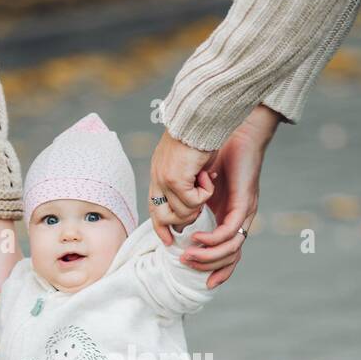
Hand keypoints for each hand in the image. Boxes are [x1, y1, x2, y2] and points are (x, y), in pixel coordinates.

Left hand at [149, 130, 216, 244]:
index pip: (154, 209)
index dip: (161, 228)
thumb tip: (190, 206)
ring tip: (204, 182)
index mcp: (158, 174)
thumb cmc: (201, 135)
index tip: (168, 241)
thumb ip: (185, 182)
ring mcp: (163, 179)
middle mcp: (157, 178)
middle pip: (164, 218)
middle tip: (200, 203)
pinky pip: (192, 202)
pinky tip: (206, 175)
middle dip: (184, 219)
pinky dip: (205, 192)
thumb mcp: (189, 163)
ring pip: (181, 213)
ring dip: (198, 203)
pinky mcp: (174, 179)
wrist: (200, 118)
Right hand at [178, 104, 279, 287]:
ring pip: (230, 249)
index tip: (193, 275)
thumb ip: (188, 201)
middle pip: (230, 258)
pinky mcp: (245, 204)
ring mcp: (245, 213)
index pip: (226, 253)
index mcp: (230, 216)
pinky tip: (197, 237)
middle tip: (184, 263)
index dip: (214, 269)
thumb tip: (171, 219)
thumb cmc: (220, 154)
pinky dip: (214, 240)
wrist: (241, 133)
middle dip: (206, 267)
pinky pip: (230, 232)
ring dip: (208, 257)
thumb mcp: (200, 184)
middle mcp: (241, 219)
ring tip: (187, 255)